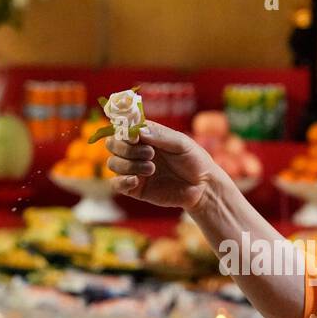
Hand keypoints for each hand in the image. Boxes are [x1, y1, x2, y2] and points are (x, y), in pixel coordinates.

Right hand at [105, 120, 222, 210]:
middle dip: (126, 148)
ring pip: (113, 164)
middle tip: (150, 153)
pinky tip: (135, 180)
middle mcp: (136, 151)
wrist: (203, 186)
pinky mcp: (135, 188)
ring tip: (151, 169)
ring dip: (129, 165)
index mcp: (146, 136)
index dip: (124, 131)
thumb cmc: (194, 160)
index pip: (123, 128)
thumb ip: (160, 136)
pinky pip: (116, 184)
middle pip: (113, 145)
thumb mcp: (181, 143)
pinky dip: (121, 181)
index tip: (135, 137)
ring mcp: (134, 170)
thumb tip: (137, 131)